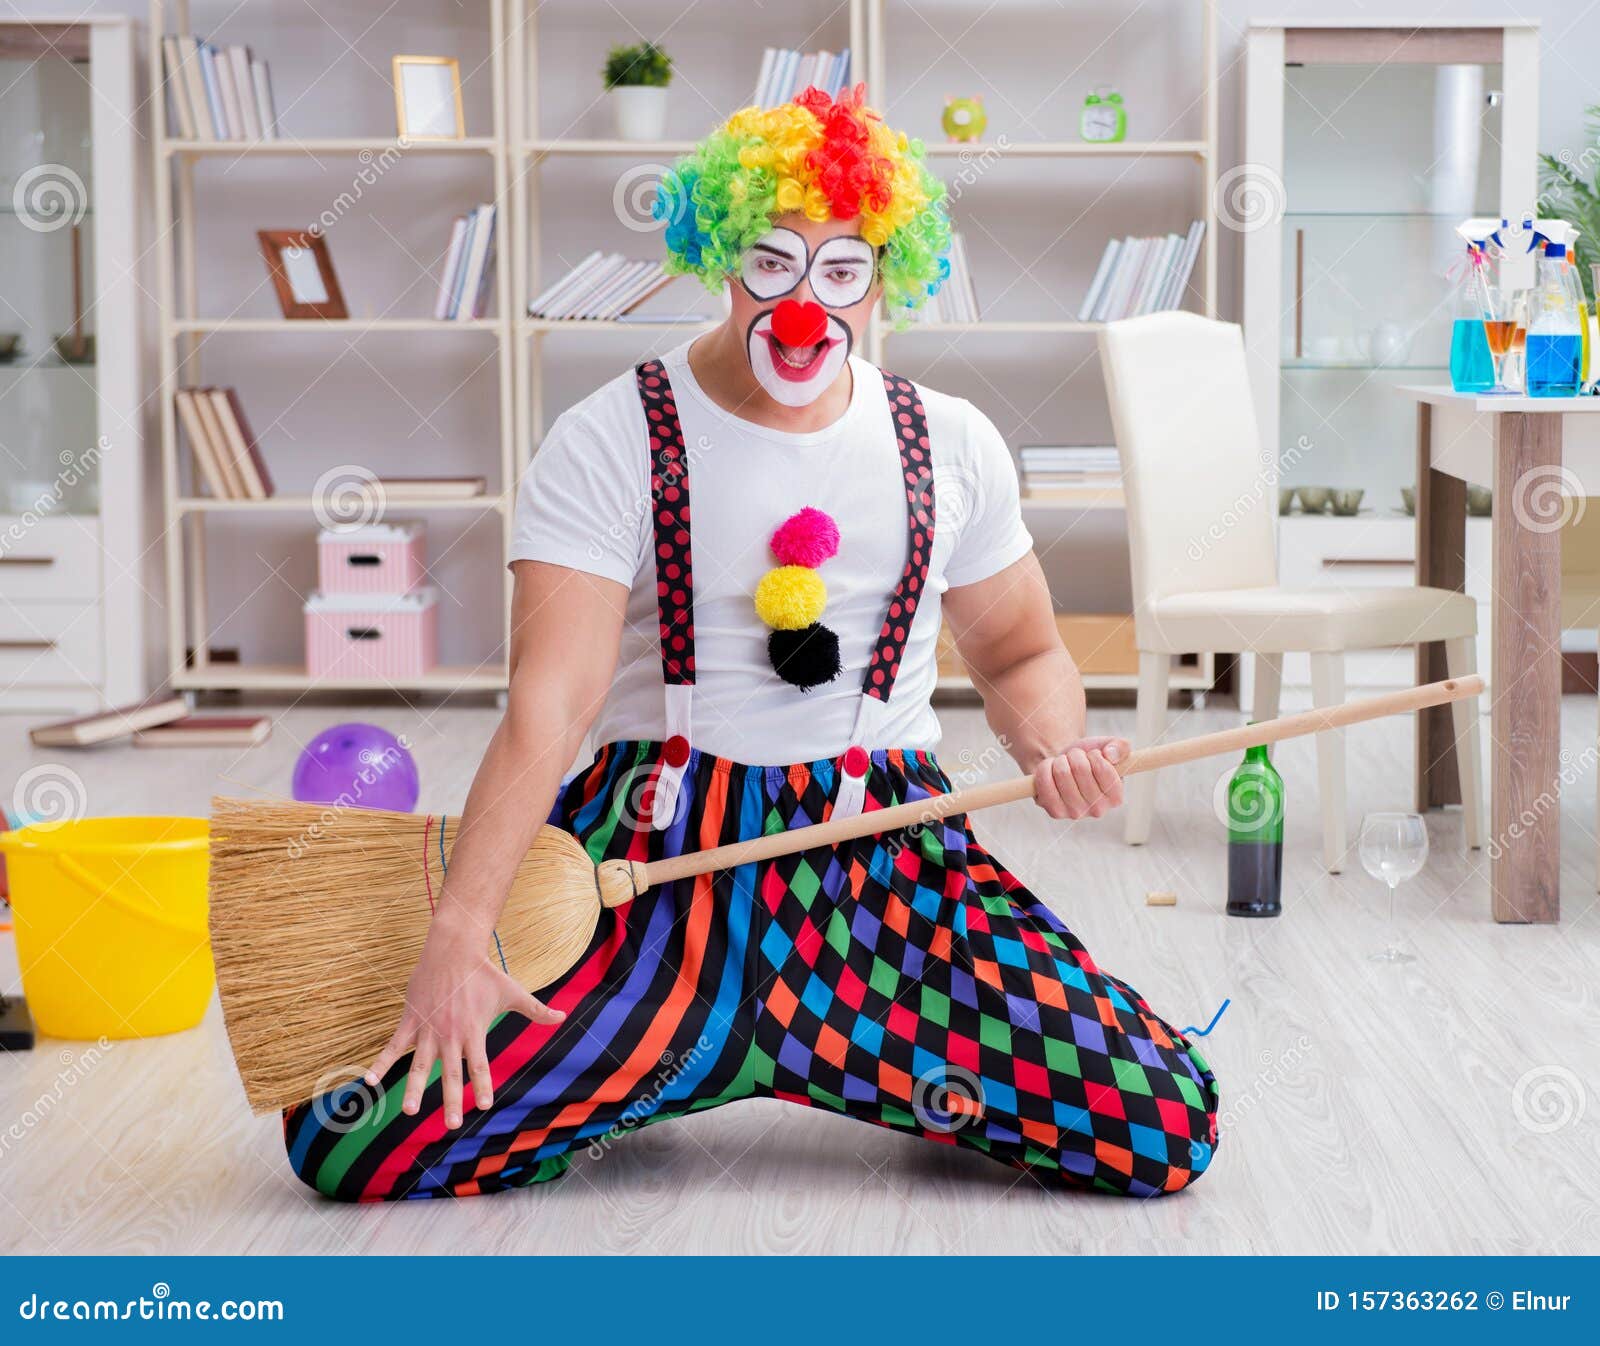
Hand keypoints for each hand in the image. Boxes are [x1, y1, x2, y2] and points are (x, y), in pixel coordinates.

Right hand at [364, 908, 564, 1128]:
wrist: (453, 949)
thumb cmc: (484, 973)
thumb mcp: (513, 991)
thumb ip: (536, 1010)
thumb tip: (563, 1017)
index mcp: (474, 1030)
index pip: (479, 1064)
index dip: (482, 1085)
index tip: (484, 1105)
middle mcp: (450, 1034)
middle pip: (451, 1073)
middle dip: (452, 1100)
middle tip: (452, 1124)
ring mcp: (427, 1028)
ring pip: (419, 1065)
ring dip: (414, 1089)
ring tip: (409, 1111)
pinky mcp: (410, 1020)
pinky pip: (392, 1046)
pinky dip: (381, 1063)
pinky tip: (369, 1082)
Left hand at [1032, 735, 1128, 819]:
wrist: (1065, 767)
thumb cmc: (1089, 759)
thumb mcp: (1109, 747)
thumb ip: (1120, 747)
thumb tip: (1110, 754)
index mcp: (1116, 797)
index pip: (1103, 768)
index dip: (1095, 755)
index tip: (1093, 756)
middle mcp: (1098, 810)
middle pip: (1080, 768)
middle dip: (1076, 755)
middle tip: (1075, 758)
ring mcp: (1076, 813)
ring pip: (1062, 772)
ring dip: (1060, 760)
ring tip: (1064, 764)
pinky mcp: (1055, 812)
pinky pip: (1045, 781)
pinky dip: (1045, 768)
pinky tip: (1051, 770)